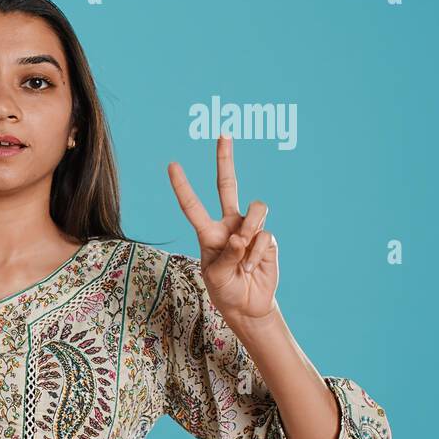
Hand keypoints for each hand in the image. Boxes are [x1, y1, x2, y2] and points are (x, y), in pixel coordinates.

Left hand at [167, 134, 279, 322]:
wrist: (247, 305)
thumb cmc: (224, 289)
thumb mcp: (216, 275)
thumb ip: (227, 253)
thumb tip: (241, 234)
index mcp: (208, 232)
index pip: (192, 206)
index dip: (183, 186)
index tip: (172, 165)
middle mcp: (228, 224)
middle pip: (227, 185)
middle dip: (225, 160)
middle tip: (223, 134)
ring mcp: (249, 228)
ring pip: (256, 210)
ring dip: (250, 231)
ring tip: (242, 255)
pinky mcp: (267, 238)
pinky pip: (264, 235)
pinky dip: (256, 254)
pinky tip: (251, 267)